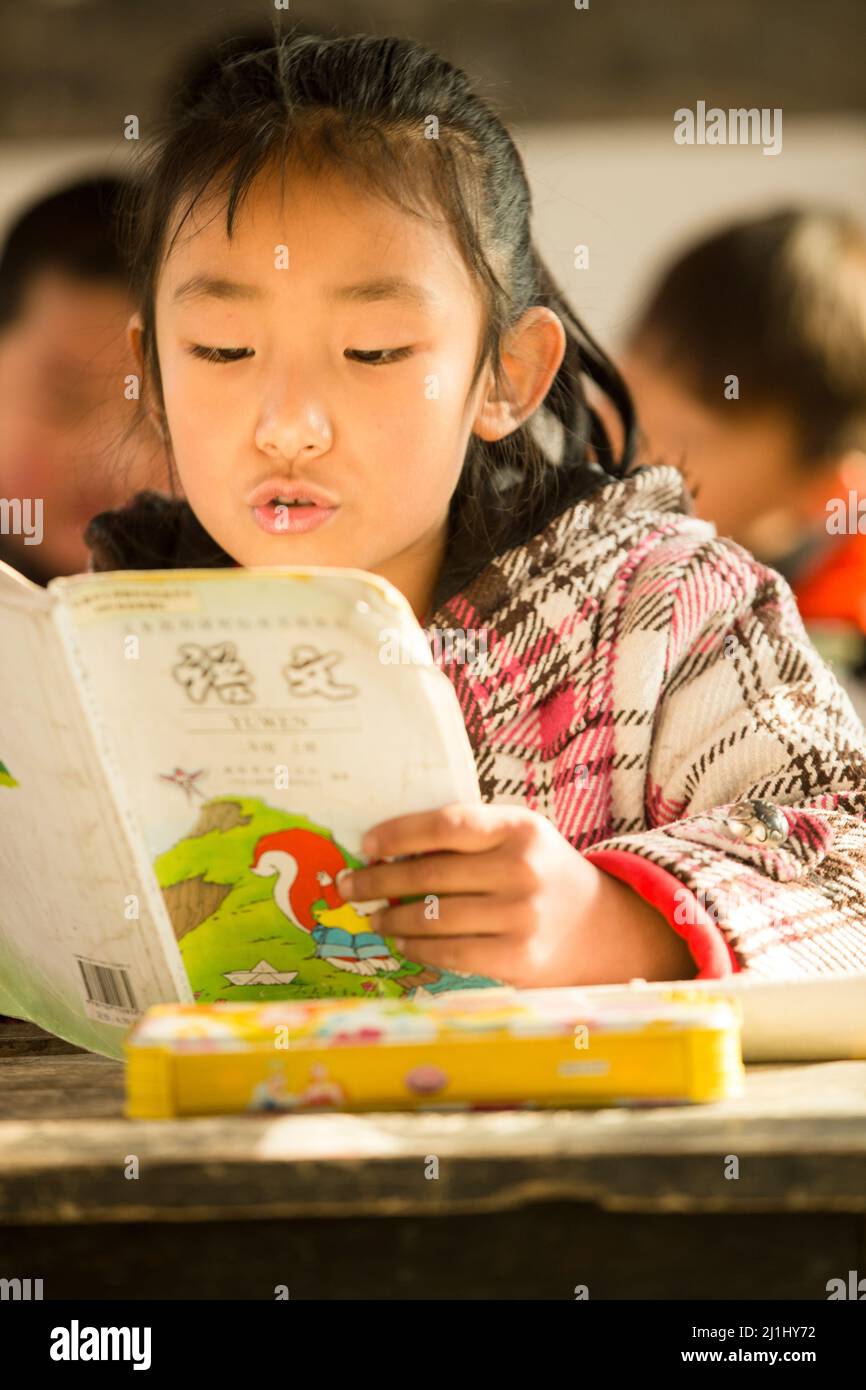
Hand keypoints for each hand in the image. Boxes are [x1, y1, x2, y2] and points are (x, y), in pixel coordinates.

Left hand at [335, 803, 695, 986]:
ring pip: (435, 917)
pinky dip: (419, 948)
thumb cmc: (541, 875)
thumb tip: (388, 848)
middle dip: (378, 881)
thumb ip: (469, 838)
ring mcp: (522, 916)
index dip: (399, 833)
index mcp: (520, 828)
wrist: (601, 929)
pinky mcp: (519, 958)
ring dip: (392, 918)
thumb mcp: (518, 840)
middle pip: (432, 874)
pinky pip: (451, 952)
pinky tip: (403, 942)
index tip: (366, 845)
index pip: (448, 824)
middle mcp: (523, 869)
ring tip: (372, 917)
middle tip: (348, 886)